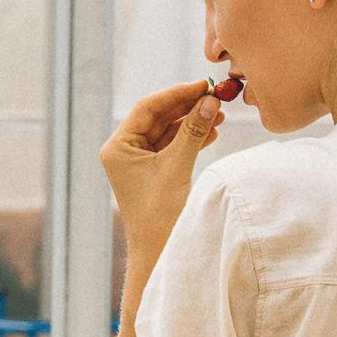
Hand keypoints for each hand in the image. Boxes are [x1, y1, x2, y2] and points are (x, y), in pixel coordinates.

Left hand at [99, 79, 223, 256]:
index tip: (202, 85)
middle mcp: (124, 151)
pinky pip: (172, 146)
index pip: (147, 108)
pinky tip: (212, 131)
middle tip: (215, 96)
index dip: (176, 94)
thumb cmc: (159, 213)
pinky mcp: (152, 172)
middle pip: (158, 117)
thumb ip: (192, 131)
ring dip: (193, 122)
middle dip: (187, 107)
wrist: (158, 251)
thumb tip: (209, 101)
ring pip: (168, 131)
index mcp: (118, 147)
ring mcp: (138, 161)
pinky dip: (191, 138)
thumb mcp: (177, 167)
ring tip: (219, 114)